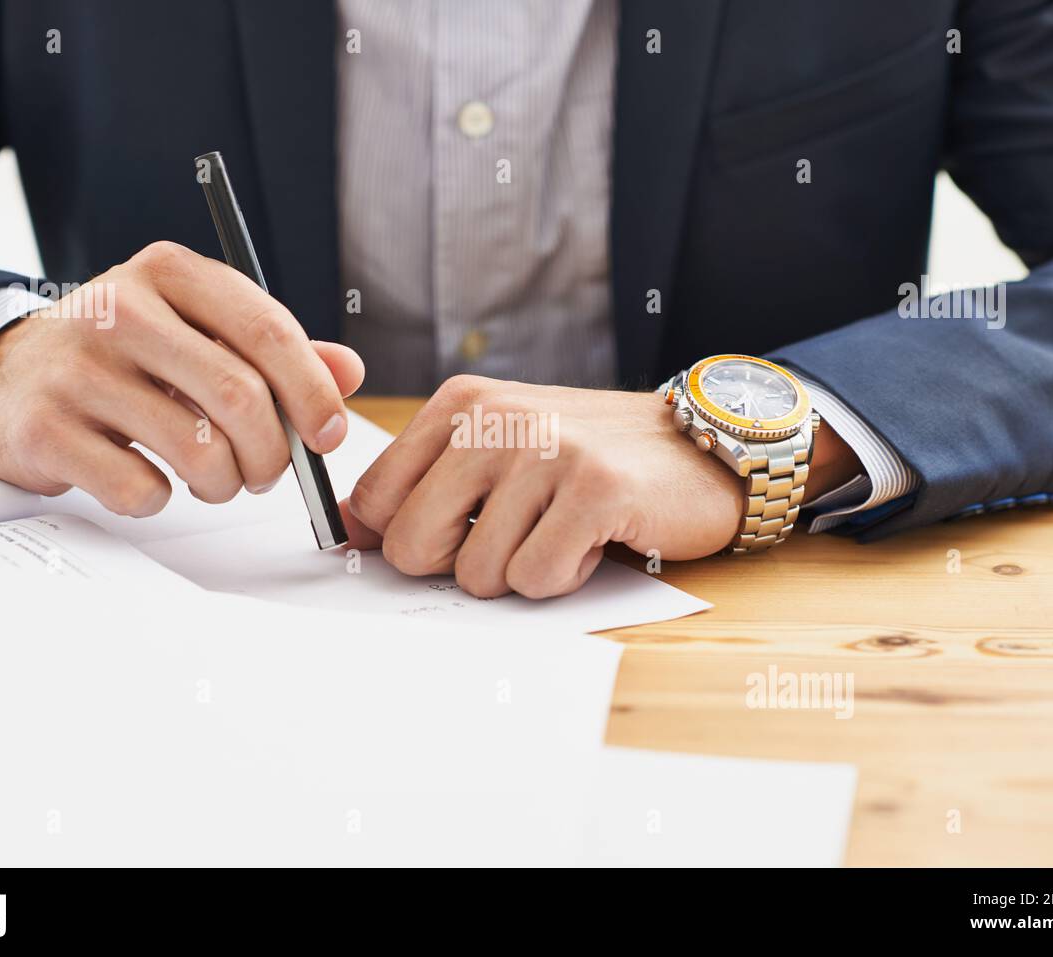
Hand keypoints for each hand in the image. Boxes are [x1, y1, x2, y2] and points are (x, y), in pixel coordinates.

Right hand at [0, 241, 363, 514]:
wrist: (8, 377)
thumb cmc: (123, 355)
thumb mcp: (197, 330)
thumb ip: (273, 350)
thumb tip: (348, 372)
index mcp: (169, 273)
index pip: (267, 332)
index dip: (312, 393)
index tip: (328, 434)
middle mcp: (119, 309)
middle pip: (240, 398)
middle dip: (271, 453)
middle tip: (267, 472)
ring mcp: (76, 368)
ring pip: (198, 450)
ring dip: (224, 484)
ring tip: (215, 479)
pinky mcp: (44, 429)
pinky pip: (141, 489)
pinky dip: (162, 500)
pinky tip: (149, 477)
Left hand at [343, 376, 859, 598]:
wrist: (701, 443)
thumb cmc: (590, 459)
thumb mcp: (499, 450)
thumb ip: (426, 483)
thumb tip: (351, 531)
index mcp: (460, 405)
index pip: (374, 502)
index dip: (410, 538)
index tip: (459, 532)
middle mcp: (494, 420)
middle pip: (414, 547)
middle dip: (462, 566)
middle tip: (517, 536)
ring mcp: (546, 450)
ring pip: (479, 575)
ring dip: (525, 571)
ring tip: (564, 528)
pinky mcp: (595, 489)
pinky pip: (536, 578)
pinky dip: (566, 577)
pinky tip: (594, 539)